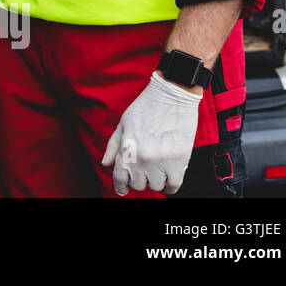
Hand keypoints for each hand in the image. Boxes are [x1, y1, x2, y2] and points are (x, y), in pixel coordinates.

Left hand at [101, 72, 201, 194]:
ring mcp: (161, 160)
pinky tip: (168, 179)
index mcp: (127, 147)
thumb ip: (113, 146)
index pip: (120, 177)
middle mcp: (142, 157)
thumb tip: (105, 163)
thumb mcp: (123, 123)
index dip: (120, 186)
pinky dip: (170, 186)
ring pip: (155, 186)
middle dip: (139, 180)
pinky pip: (174, 185)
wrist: (172, 95)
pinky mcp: (180, 161)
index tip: (122, 190)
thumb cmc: (147, 107)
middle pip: (138, 184)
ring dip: (155, 181)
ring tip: (157, 171)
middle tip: (143, 172)